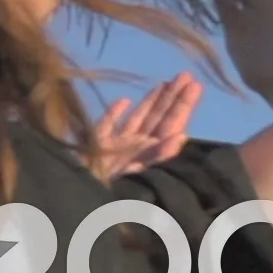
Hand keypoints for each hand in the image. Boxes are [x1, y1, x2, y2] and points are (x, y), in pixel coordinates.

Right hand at [85, 73, 201, 181]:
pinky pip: (107, 127)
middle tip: (186, 75)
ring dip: (151, 102)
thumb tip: (182, 136)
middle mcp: (136, 150)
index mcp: (148, 154)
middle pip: (158, 120)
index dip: (183, 106)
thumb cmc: (107, 188)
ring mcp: (116, 149)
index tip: (195, 85)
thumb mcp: (136, 173)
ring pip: (137, 121)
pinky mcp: (95, 148)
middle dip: (172, 98)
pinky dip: (115, 114)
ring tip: (165, 83)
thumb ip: (158, 155)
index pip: (171, 126)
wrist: (77, 198)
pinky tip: (124, 101)